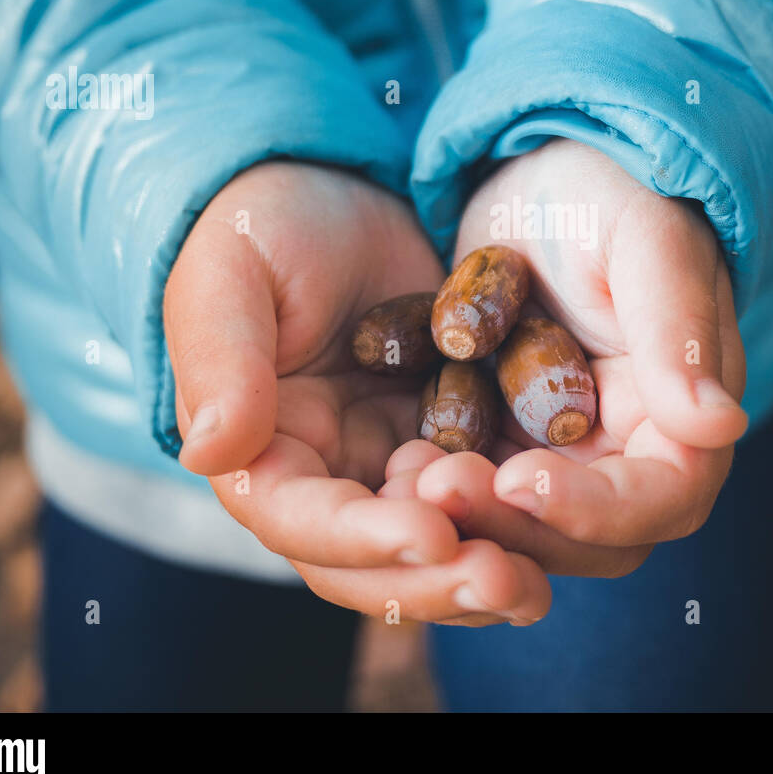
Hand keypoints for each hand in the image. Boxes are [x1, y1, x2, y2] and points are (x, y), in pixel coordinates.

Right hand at [163, 162, 550, 624]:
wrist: (331, 190)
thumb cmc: (263, 225)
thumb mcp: (232, 276)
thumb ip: (222, 362)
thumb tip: (207, 452)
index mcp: (261, 457)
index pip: (305, 524)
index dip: (364, 539)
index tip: (431, 534)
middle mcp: (327, 481)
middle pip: (374, 565)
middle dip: (437, 581)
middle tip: (507, 579)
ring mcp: (391, 467)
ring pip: (435, 550)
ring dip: (483, 573)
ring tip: (537, 582)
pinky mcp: (450, 441)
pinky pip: (484, 502)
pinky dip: (518, 526)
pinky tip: (565, 532)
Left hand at [386, 139, 747, 577]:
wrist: (548, 168)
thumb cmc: (614, 190)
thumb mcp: (647, 243)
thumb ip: (678, 333)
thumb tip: (716, 426)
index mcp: (684, 412)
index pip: (663, 496)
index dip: (596, 507)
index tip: (519, 478)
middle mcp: (629, 448)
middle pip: (588, 536)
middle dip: (513, 524)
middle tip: (435, 487)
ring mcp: (562, 451)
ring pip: (522, 527)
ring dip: (466, 518)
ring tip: (401, 479)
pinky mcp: (502, 438)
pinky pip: (472, 486)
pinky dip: (434, 489)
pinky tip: (387, 465)